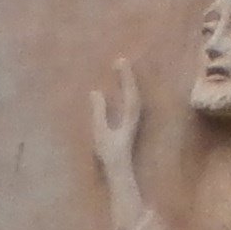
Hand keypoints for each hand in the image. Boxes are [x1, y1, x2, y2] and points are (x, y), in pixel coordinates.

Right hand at [83, 61, 142, 184]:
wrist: (120, 169)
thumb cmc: (109, 152)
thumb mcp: (101, 131)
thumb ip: (99, 111)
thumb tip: (96, 92)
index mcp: (129, 115)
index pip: (129, 91)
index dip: (125, 76)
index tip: (120, 61)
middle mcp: (134, 115)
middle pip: (133, 91)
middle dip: (127, 75)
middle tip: (119, 60)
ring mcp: (133, 119)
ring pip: (134, 96)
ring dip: (128, 82)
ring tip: (121, 70)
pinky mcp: (129, 123)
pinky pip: (130, 102)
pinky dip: (127, 91)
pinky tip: (122, 90)